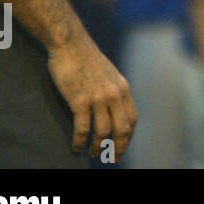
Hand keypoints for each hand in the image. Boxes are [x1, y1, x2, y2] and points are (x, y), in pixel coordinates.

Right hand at [47, 36, 136, 157]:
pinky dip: (80, 141)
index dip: (128, 136)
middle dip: (119, 147)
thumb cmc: (86, 58)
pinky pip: (83, 128)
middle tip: (112, 158)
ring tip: (93, 154)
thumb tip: (114, 107)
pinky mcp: (80, 100)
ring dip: (98, 147)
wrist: (71, 44)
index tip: (122, 145)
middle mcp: (114, 95)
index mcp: (123, 88)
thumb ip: (114, 90)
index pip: (132, 118)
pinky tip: (76, 147)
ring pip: (103, 131)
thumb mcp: (109, 73)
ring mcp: (98, 98)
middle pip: (122, 129)